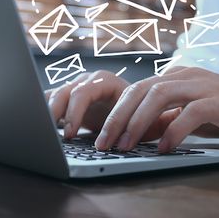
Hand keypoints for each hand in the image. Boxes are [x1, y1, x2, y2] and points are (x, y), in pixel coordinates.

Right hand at [45, 70, 181, 139]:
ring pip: (54, 95)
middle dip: (61, 114)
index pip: (86, 92)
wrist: (130, 107)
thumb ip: (162, 116)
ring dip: (48, 112)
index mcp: (106, 82)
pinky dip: (41, 112)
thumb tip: (178, 115)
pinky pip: (48, 101)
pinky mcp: (65, 99)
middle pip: (67, 92)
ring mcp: (74, 89)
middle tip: (59, 136)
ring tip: (46, 132)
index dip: (78, 113)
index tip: (73, 133)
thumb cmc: (142, 111)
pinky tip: (40, 129)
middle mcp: (87, 81)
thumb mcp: (152, 115)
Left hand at [94, 67, 218, 152]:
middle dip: (119, 116)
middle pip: (142, 89)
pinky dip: (173, 130)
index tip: (104, 135)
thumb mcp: (194, 111)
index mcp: (179, 76)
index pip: (138, 88)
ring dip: (138, 121)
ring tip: (127, 145)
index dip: (117, 111)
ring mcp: (204, 86)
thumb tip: (138, 132)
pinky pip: (190, 112)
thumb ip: (169, 116)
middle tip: (105, 141)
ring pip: (160, 95)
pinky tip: (164, 148)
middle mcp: (188, 76)